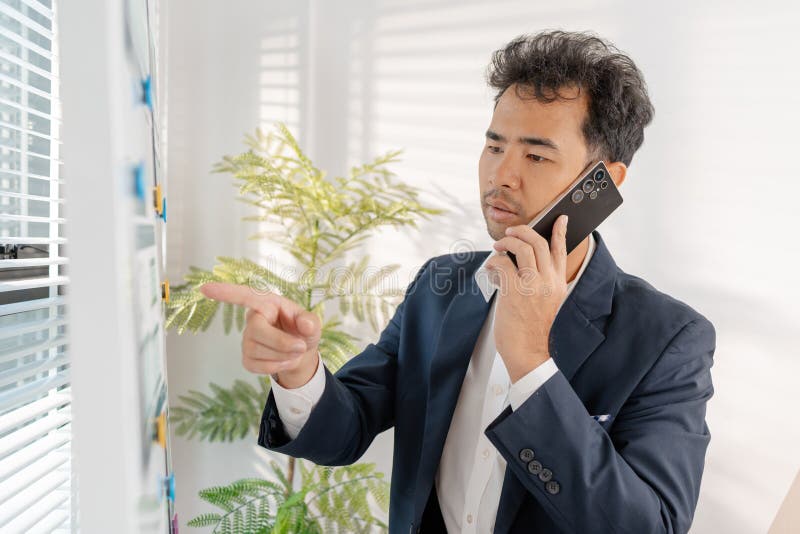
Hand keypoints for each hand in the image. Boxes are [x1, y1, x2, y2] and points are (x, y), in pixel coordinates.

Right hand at [199, 282, 321, 387]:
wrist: (302, 353)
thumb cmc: (304, 331)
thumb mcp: (312, 323)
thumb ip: (311, 322)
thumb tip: (305, 324)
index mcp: (268, 303)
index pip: (245, 296)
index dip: (226, 292)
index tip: (205, 288)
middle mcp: (254, 319)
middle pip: (256, 330)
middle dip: (280, 342)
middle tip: (301, 347)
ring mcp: (247, 339)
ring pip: (257, 350)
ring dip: (282, 356)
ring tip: (295, 352)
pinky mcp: (247, 358)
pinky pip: (256, 366)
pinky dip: (275, 367)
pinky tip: (284, 361)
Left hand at [485, 214, 568, 382]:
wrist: (529, 353)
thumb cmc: (532, 330)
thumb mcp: (544, 303)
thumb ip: (536, 282)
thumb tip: (511, 261)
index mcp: (558, 284)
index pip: (561, 251)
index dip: (560, 231)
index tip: (560, 218)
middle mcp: (548, 282)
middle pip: (539, 243)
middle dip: (523, 231)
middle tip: (511, 232)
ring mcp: (533, 285)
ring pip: (522, 248)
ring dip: (506, 242)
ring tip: (498, 246)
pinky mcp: (516, 291)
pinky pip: (502, 264)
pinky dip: (494, 262)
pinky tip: (491, 269)